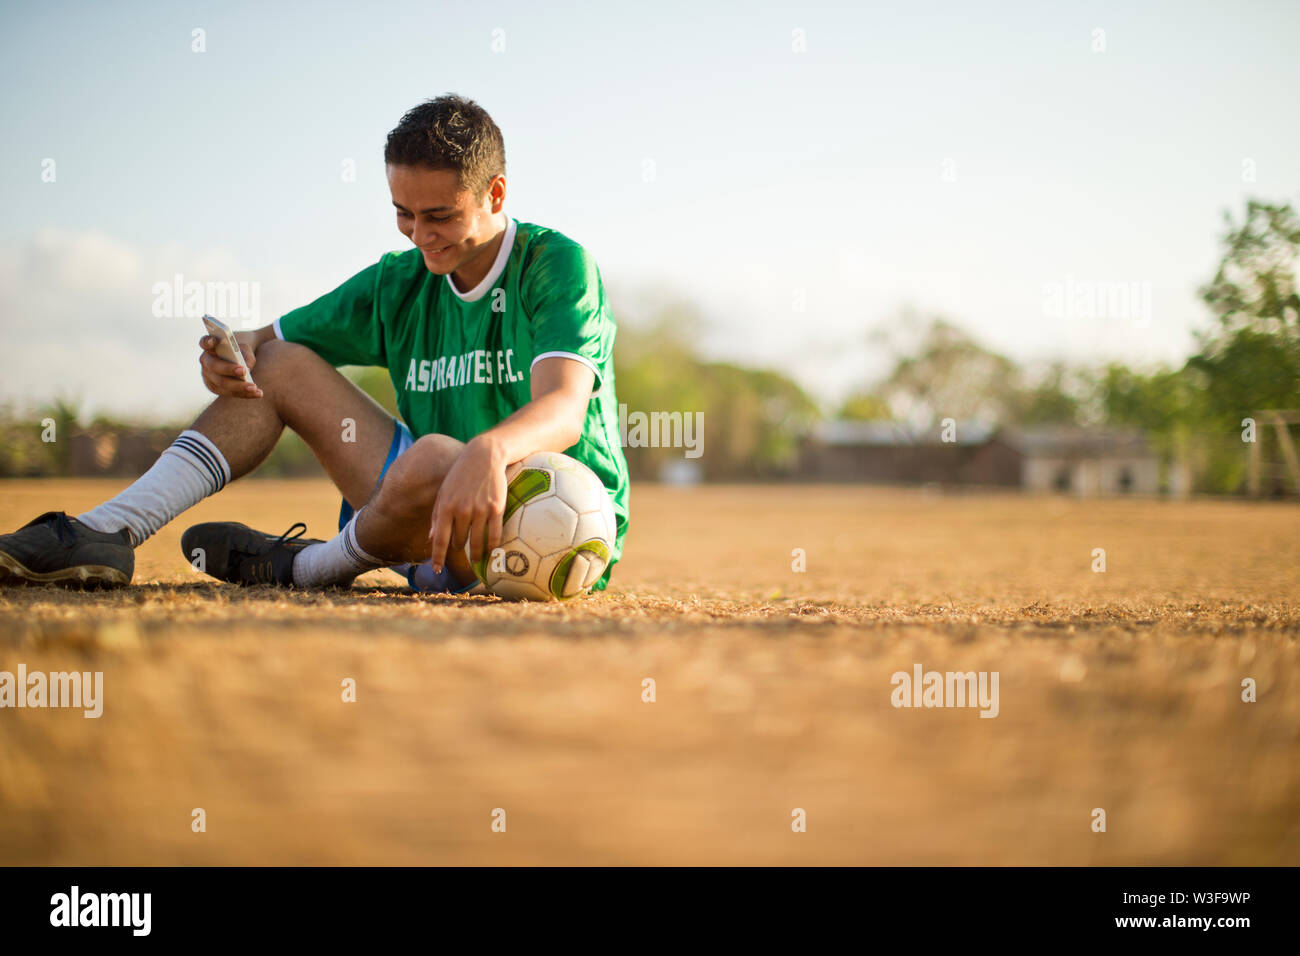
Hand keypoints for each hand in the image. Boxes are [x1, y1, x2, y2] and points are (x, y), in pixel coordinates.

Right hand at [199, 330, 263, 398]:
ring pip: (222, 383)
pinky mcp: (216, 388)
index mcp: (210, 347)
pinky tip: (258, 393)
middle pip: (215, 366)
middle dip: (229, 369)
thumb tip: (247, 367)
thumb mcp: (245, 349)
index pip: (205, 342)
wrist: (237, 362)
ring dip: (239, 386)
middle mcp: (206, 361)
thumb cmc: (240, 352)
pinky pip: (230, 392)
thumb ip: (246, 354)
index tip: (213, 340)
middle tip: (243, 371)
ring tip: (254, 387)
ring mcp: (209, 376)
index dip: (208, 341)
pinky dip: (245, 394)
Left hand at [428, 436, 507, 573]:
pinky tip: (491, 550)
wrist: (484, 457)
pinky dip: (492, 545)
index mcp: (446, 507)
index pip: (440, 539)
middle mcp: (462, 510)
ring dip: (476, 553)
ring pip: (477, 541)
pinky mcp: (496, 508)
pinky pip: (494, 534)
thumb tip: (431, 538)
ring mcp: (480, 510)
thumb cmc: (461, 475)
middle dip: (459, 547)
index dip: (438, 557)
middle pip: (459, 541)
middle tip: (461, 548)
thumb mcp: (444, 492)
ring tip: (477, 558)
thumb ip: (437, 516)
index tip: (437, 570)